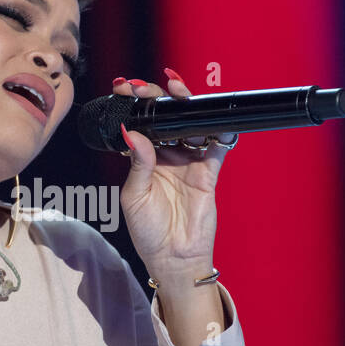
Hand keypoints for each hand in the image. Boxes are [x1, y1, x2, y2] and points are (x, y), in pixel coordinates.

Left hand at [113, 70, 237, 283]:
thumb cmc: (148, 231)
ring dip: (185, 105)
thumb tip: (132, 133)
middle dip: (157, 97)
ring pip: (191, 124)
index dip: (134, 104)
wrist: (173, 258)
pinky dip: (220, 130)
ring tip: (176, 92)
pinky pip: (217, 146)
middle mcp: (167, 155)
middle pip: (166, 117)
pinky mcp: (209, 172)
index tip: (124, 89)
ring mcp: (189, 161)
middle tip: (145, 87)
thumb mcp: (133, 196)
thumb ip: (136, 164)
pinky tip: (214, 117)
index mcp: (144, 159)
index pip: (140, 123)